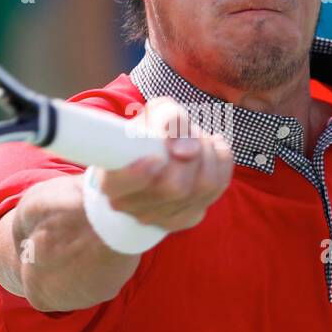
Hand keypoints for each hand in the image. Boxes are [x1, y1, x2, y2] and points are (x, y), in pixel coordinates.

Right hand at [97, 97, 234, 232]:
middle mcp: (132, 206)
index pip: (120, 186)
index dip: (139, 173)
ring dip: (208, 153)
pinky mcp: (186, 218)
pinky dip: (221, 160)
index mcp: (111, 181)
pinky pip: (218, 186)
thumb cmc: (148, 134)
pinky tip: (211, 150)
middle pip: (175, 187)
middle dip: (192, 150)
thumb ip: (168, 117)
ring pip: (204, 186)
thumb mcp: (153, 113)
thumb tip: (186, 150)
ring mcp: (160, 217)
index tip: (156, 157)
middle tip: (189, 134)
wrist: (154, 154)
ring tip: (199, 139)